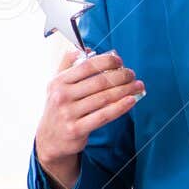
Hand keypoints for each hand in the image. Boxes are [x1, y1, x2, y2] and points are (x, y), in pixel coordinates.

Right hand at [34, 49, 143, 188]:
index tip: (120, 61)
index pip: (87, 66)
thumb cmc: (58, 108)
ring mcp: (69, 113)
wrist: (50, 139)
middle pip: (99, 81)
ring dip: (125, 90)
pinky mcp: (77, 129)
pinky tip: (131, 101)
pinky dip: (120, 107)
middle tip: (132, 74)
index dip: (107, 61)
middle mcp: (62, 96)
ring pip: (104, 98)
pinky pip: (104, 116)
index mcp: (59, 82)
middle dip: (121, 76)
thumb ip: (67, 64)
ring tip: (138, 86)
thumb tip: (84, 49)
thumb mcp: (55, 85)